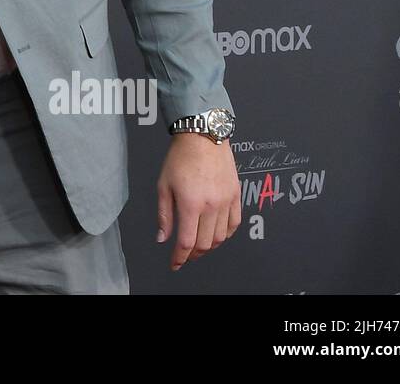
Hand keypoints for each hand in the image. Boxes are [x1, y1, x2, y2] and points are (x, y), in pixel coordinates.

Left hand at [156, 133, 240, 270]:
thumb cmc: (180, 157)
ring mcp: (226, 201)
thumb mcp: (163, 185)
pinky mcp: (236, 196)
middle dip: (193, 255)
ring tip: (199, 246)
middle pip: (205, 243)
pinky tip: (216, 234)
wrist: (203, 136)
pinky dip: (226, 234)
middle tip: (185, 256)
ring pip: (221, 237)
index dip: (180, 258)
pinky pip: (234, 224)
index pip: (187, 242)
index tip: (175, 264)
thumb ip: (164, 214)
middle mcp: (211, 205)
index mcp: (190, 203)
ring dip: (209, 246)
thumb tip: (163, 238)